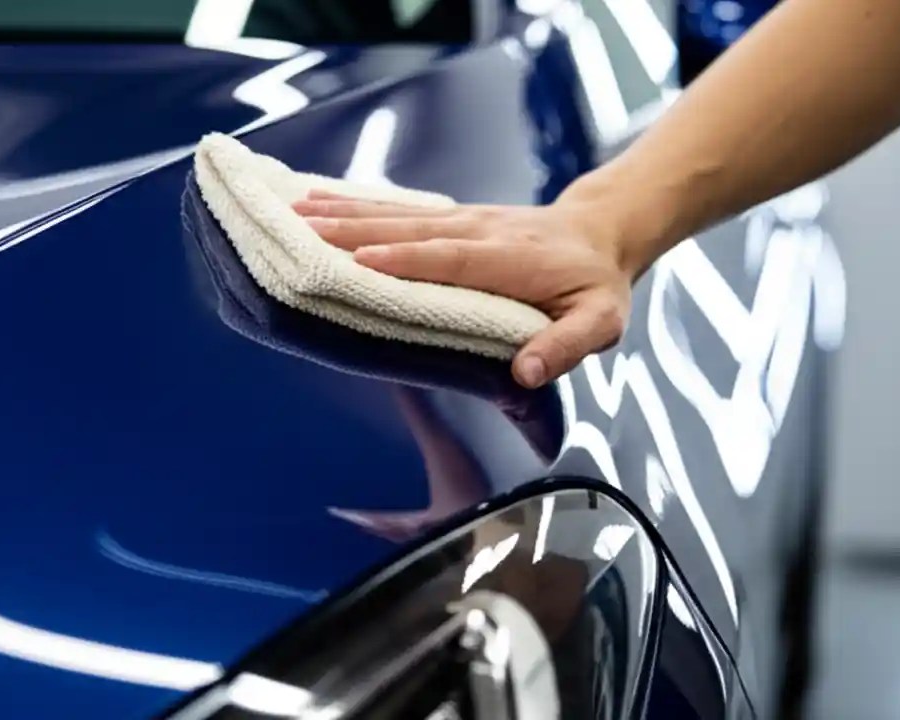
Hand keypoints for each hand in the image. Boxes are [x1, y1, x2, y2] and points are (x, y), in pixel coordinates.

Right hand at [294, 190, 641, 387]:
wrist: (601, 230)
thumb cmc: (596, 286)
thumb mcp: (601, 322)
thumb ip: (567, 346)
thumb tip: (526, 374)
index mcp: (513, 259)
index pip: (456, 259)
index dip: (411, 260)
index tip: (364, 261)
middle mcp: (481, 231)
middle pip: (412, 229)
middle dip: (358, 230)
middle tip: (305, 229)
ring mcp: (464, 218)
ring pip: (398, 214)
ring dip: (347, 213)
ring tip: (298, 211)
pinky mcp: (451, 216)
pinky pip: (399, 209)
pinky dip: (358, 205)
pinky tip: (321, 201)